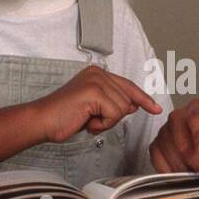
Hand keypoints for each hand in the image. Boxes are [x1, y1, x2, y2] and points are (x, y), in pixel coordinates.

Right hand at [34, 66, 161, 143]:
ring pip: (122, 109)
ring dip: (106, 122)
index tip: (155, 109)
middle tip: (91, 119)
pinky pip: (114, 114)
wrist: (43, 121)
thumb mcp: (94, 109)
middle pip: (127, 100)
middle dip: (112, 117)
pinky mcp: (94, 92)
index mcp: (98, 74)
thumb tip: (135, 104)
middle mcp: (98, 73)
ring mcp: (96, 81)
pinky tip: (87, 121)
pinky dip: (102, 124)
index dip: (143, 99)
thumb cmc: (64, 117)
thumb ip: (114, 103)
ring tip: (87, 119)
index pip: (128, 86)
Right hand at [150, 101, 198, 172]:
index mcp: (197, 108)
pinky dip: (175, 174)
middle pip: (183, 146)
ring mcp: (163, 132)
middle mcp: (176, 117)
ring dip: (189, 170)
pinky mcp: (155, 147)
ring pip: (173, 158)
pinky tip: (186, 170)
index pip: (196, 119)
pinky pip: (161, 165)